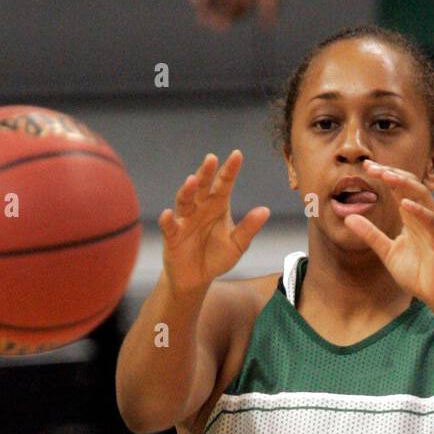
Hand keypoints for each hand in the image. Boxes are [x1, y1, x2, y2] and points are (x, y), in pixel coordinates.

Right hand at [159, 150, 269, 291]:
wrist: (198, 278)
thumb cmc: (216, 257)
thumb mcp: (237, 245)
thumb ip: (248, 228)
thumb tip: (265, 210)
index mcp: (218, 206)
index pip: (224, 185)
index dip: (230, 170)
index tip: (237, 154)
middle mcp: (200, 208)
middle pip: (202, 187)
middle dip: (206, 173)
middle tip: (211, 159)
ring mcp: (185, 220)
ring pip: (185, 200)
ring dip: (187, 190)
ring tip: (192, 180)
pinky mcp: (172, 235)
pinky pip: (169, 225)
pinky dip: (168, 219)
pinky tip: (168, 213)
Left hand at [189, 0, 284, 29]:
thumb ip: (271, 0)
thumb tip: (268, 23)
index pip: (238, 13)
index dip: (237, 14)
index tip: (239, 8)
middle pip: (222, 12)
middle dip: (219, 19)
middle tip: (218, 23)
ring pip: (209, 2)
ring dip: (205, 11)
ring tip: (204, 15)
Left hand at [342, 161, 433, 309]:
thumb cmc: (416, 274)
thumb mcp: (387, 252)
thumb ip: (370, 234)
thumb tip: (348, 217)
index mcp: (412, 217)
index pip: (399, 189)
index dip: (385, 176)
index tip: (366, 167)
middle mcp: (424, 216)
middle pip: (411, 186)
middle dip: (392, 174)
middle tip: (373, 166)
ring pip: (423, 197)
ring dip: (405, 185)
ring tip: (387, 176)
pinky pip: (431, 221)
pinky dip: (419, 211)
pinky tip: (405, 204)